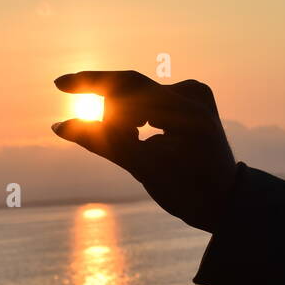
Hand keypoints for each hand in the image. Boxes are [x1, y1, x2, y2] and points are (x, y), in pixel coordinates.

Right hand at [52, 70, 237, 230]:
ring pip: (139, 97)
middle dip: (113, 117)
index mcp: (186, 110)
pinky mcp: (194, 100)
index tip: (59, 83)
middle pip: (131, 92)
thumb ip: (102, 142)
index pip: (128, 85)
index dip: (90, 82)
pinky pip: (152, 100)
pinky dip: (139, 118)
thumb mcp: (143, 169)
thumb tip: (61, 126)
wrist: (226, 202)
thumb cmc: (188, 192)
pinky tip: (146, 138)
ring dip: (126, 120)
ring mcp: (196, 94)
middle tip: (121, 148)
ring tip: (138, 148)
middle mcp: (193, 93)